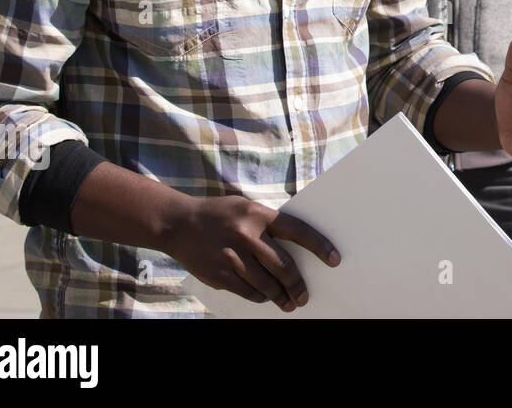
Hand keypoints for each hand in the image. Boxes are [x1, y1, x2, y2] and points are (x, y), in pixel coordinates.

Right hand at [162, 195, 339, 312]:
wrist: (178, 224)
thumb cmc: (220, 214)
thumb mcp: (246, 208)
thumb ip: (268, 225)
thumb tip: (298, 249)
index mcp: (258, 214)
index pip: (298, 231)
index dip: (319, 246)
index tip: (334, 260)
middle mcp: (246, 235)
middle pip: (283, 266)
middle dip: (298, 284)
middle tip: (305, 296)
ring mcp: (232, 257)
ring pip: (266, 284)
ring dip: (281, 296)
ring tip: (290, 303)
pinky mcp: (219, 274)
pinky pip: (247, 291)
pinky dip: (260, 296)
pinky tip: (266, 298)